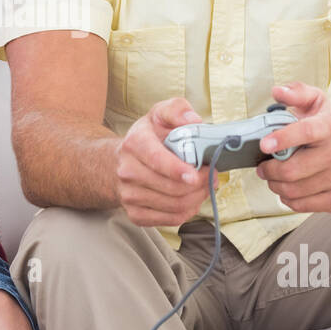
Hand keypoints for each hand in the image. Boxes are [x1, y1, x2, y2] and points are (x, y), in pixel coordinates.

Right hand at [116, 96, 214, 227]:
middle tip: (212, 175)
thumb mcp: (159, 114)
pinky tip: (192, 199)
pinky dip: (187, 211)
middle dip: (199, 184)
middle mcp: (127, 171)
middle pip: (171, 188)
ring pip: (173, 206)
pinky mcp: (135, 214)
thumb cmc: (147, 138)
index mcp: (134, 143)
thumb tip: (193, 120)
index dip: (178, 170)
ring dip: (197, 198)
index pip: (157, 160)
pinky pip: (169, 220)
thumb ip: (177, 109)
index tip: (196, 174)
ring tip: (204, 186)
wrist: (119, 162)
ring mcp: (129, 195)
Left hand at [254, 82, 330, 212]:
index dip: (282, 139)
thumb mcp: (317, 102)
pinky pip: (302, 205)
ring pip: (294, 190)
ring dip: (275, 185)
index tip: (264, 145)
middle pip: (292, 170)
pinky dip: (288, 199)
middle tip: (263, 167)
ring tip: (274, 177)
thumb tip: (278, 91)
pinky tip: (289, 188)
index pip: (306, 132)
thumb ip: (297, 93)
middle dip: (269, 170)